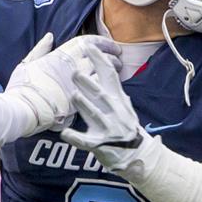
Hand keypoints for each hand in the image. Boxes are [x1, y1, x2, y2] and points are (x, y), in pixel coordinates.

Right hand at [4, 34, 112, 137]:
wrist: (25, 108)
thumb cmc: (23, 87)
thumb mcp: (27, 63)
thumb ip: (41, 49)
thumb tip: (50, 36)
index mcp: (61, 53)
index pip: (88, 42)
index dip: (102, 42)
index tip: (110, 46)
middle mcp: (73, 63)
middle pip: (101, 55)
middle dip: (112, 56)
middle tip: (118, 59)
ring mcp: (80, 80)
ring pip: (105, 70)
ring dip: (114, 70)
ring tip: (119, 72)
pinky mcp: (83, 96)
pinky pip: (102, 87)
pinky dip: (110, 85)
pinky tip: (114, 88)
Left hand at [58, 54, 151, 170]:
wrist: (137, 154)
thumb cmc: (124, 125)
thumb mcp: (123, 104)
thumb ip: (112, 88)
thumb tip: (102, 65)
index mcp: (118, 99)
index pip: (109, 75)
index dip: (99, 60)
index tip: (88, 46)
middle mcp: (114, 111)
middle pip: (100, 93)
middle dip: (88, 82)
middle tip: (75, 71)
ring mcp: (107, 128)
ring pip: (94, 114)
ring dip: (85, 105)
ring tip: (74, 95)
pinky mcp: (99, 144)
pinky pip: (85, 141)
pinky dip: (75, 138)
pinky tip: (65, 133)